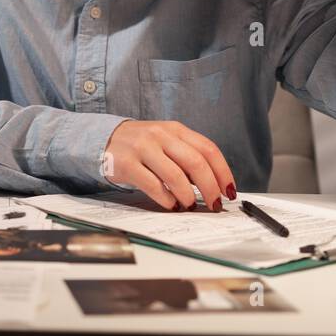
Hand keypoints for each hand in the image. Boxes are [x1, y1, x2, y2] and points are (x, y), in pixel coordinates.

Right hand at [103, 120, 236, 211]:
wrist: (106, 138)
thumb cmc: (144, 145)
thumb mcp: (167, 142)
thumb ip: (188, 157)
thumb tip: (214, 184)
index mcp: (176, 129)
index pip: (208, 149)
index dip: (223, 172)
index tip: (229, 191)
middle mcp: (161, 135)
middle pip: (195, 162)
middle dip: (210, 188)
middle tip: (214, 204)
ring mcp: (143, 148)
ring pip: (175, 175)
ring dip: (188, 195)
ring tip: (189, 205)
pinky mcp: (127, 164)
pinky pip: (153, 185)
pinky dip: (166, 199)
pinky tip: (171, 205)